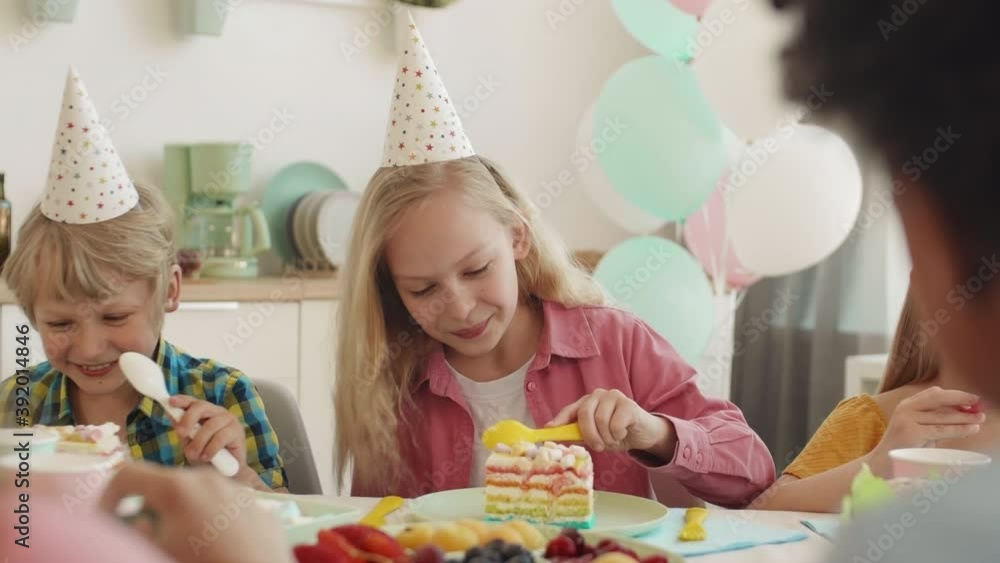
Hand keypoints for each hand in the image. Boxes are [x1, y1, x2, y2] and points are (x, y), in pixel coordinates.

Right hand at [99, 463, 291, 562]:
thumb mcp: (156, 553)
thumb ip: (138, 533)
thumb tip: (139, 521)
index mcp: (177, 487)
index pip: (127, 474)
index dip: (106, 496)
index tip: (103, 520)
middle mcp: (208, 480)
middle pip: (164, 485)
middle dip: (146, 508)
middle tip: (140, 536)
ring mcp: (237, 492)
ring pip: (197, 497)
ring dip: (181, 516)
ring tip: (181, 545)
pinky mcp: (257, 509)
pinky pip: (224, 509)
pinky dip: (210, 523)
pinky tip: (214, 549)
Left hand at [169, 395, 247, 467]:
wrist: (224, 474)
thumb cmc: (205, 456)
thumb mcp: (190, 443)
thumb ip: (183, 430)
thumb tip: (171, 416)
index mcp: (205, 413)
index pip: (193, 402)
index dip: (182, 400)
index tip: (171, 402)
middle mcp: (218, 413)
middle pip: (202, 407)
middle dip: (188, 419)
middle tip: (180, 433)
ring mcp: (229, 421)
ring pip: (210, 425)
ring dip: (199, 442)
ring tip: (193, 455)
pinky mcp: (238, 432)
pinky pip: (221, 437)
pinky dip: (210, 448)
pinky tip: (206, 457)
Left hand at [546, 388, 675, 457]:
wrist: (643, 434)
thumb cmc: (616, 433)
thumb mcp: (596, 436)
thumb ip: (579, 434)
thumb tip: (558, 437)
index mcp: (587, 402)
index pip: (570, 410)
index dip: (559, 420)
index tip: (549, 430)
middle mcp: (598, 395)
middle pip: (585, 414)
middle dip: (589, 435)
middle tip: (598, 447)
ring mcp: (614, 396)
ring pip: (601, 420)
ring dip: (607, 437)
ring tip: (614, 439)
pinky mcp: (628, 404)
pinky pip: (616, 424)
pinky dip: (618, 435)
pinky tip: (624, 432)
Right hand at [874, 386, 984, 454]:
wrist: (883, 465)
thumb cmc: (905, 450)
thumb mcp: (920, 429)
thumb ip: (936, 420)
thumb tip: (965, 413)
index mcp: (906, 405)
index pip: (933, 394)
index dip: (955, 394)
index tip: (972, 399)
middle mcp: (905, 408)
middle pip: (937, 398)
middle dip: (960, 399)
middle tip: (979, 403)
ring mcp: (906, 419)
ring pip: (942, 415)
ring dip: (964, 417)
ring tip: (980, 418)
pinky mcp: (910, 433)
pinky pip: (940, 429)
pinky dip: (958, 429)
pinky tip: (971, 429)